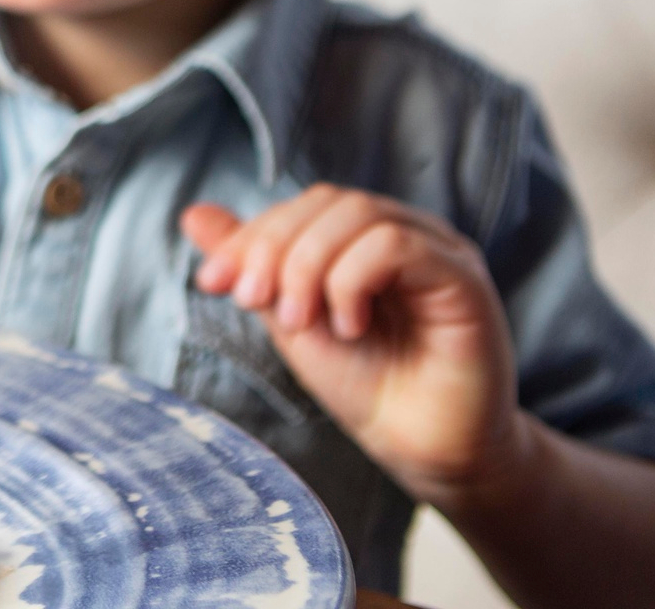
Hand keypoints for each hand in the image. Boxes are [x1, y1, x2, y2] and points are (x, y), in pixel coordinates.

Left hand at [181, 186, 527, 507]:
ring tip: (300, 321)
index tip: (214, 283)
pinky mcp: (462, 279)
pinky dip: (352, 279)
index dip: (251, 236)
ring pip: (358, 214)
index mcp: (363, 237)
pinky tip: (348, 326)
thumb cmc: (365, 386)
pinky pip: (396, 245)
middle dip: (275, 248)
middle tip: (254, 303)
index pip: (301, 206)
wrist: (423, 452)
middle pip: (327, 202)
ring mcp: (438, 250)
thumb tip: (192, 213)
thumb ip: (253, 266)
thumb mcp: (290, 319)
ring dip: (309, 265)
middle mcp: (405, 232)